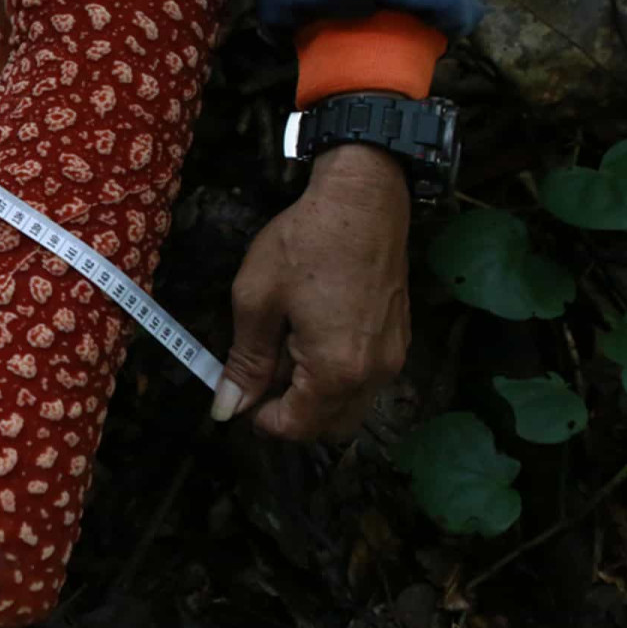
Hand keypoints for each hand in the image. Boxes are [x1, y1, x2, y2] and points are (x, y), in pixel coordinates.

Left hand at [214, 142, 411, 439]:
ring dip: (313, 396)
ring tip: (284, 349)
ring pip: (348, 406)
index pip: (295, 427)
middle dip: (289, 413)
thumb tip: (227, 408)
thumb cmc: (306, 243)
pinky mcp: (399, 340)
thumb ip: (244, 361)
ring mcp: (393, 358)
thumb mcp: (257, 299)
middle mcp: (374, 374)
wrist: (363, 200)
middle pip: (326, 427)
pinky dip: (336, 377)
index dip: (260, 418)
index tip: (238, 391)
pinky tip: (312, 337)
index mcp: (336, 370)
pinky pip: (364, 381)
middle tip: (258, 373)